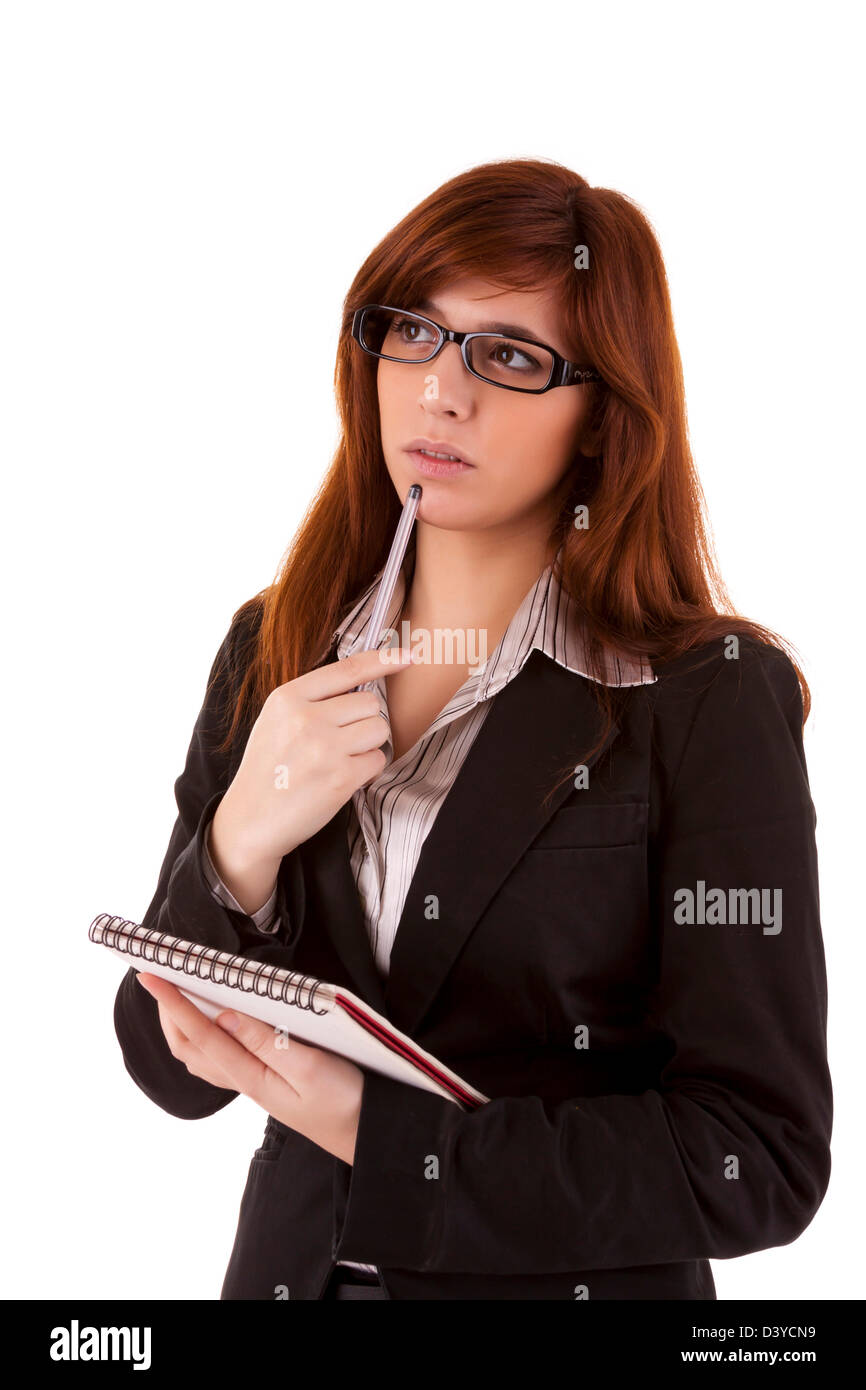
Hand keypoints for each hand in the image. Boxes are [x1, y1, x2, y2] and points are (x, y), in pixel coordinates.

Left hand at [137, 973, 363, 1164]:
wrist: (366, 1136)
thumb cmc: (344, 1101)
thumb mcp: (309, 1066)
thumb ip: (266, 1041)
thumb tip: (224, 1015)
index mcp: (251, 1075)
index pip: (200, 1034)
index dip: (173, 1003)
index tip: (151, 975)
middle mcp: (245, 1080)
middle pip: (190, 1048)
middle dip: (168, 1014)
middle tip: (159, 979)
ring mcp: (255, 1083)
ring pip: (203, 1054)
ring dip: (183, 1025)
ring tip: (179, 995)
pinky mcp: (268, 1081)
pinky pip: (223, 1057)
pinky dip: (207, 1035)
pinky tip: (218, 1023)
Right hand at [211, 645, 418, 870]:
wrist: (250, 819)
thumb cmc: (268, 768)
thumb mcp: (276, 720)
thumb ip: (312, 699)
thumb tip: (363, 683)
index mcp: (288, 697)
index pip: (348, 669)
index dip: (383, 660)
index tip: (408, 656)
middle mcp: (306, 718)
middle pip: (369, 703)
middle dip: (364, 721)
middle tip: (339, 742)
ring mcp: (324, 748)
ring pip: (379, 729)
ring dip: (369, 745)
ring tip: (340, 759)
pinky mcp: (341, 778)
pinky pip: (378, 760)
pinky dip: (368, 770)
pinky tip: (343, 778)